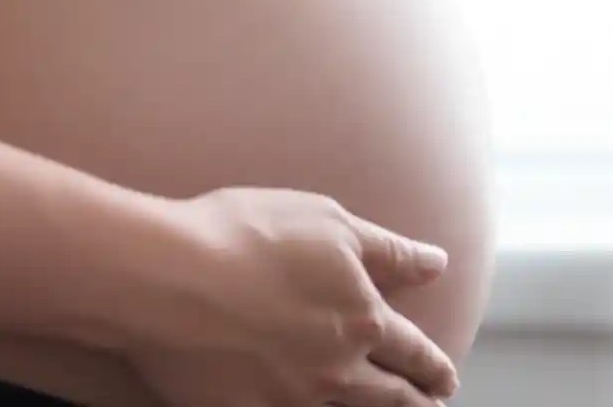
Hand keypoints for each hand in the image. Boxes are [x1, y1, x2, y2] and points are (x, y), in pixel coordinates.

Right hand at [125, 187, 457, 406]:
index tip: (447, 378)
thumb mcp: (332, 224)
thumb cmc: (248, 235)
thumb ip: (390, 251)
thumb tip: (437, 264)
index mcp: (362, 319)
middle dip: (417, 403)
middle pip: (391, 397)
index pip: (412, 350)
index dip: (433, 366)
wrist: (166, 277)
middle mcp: (336, 368)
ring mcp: (290, 398)